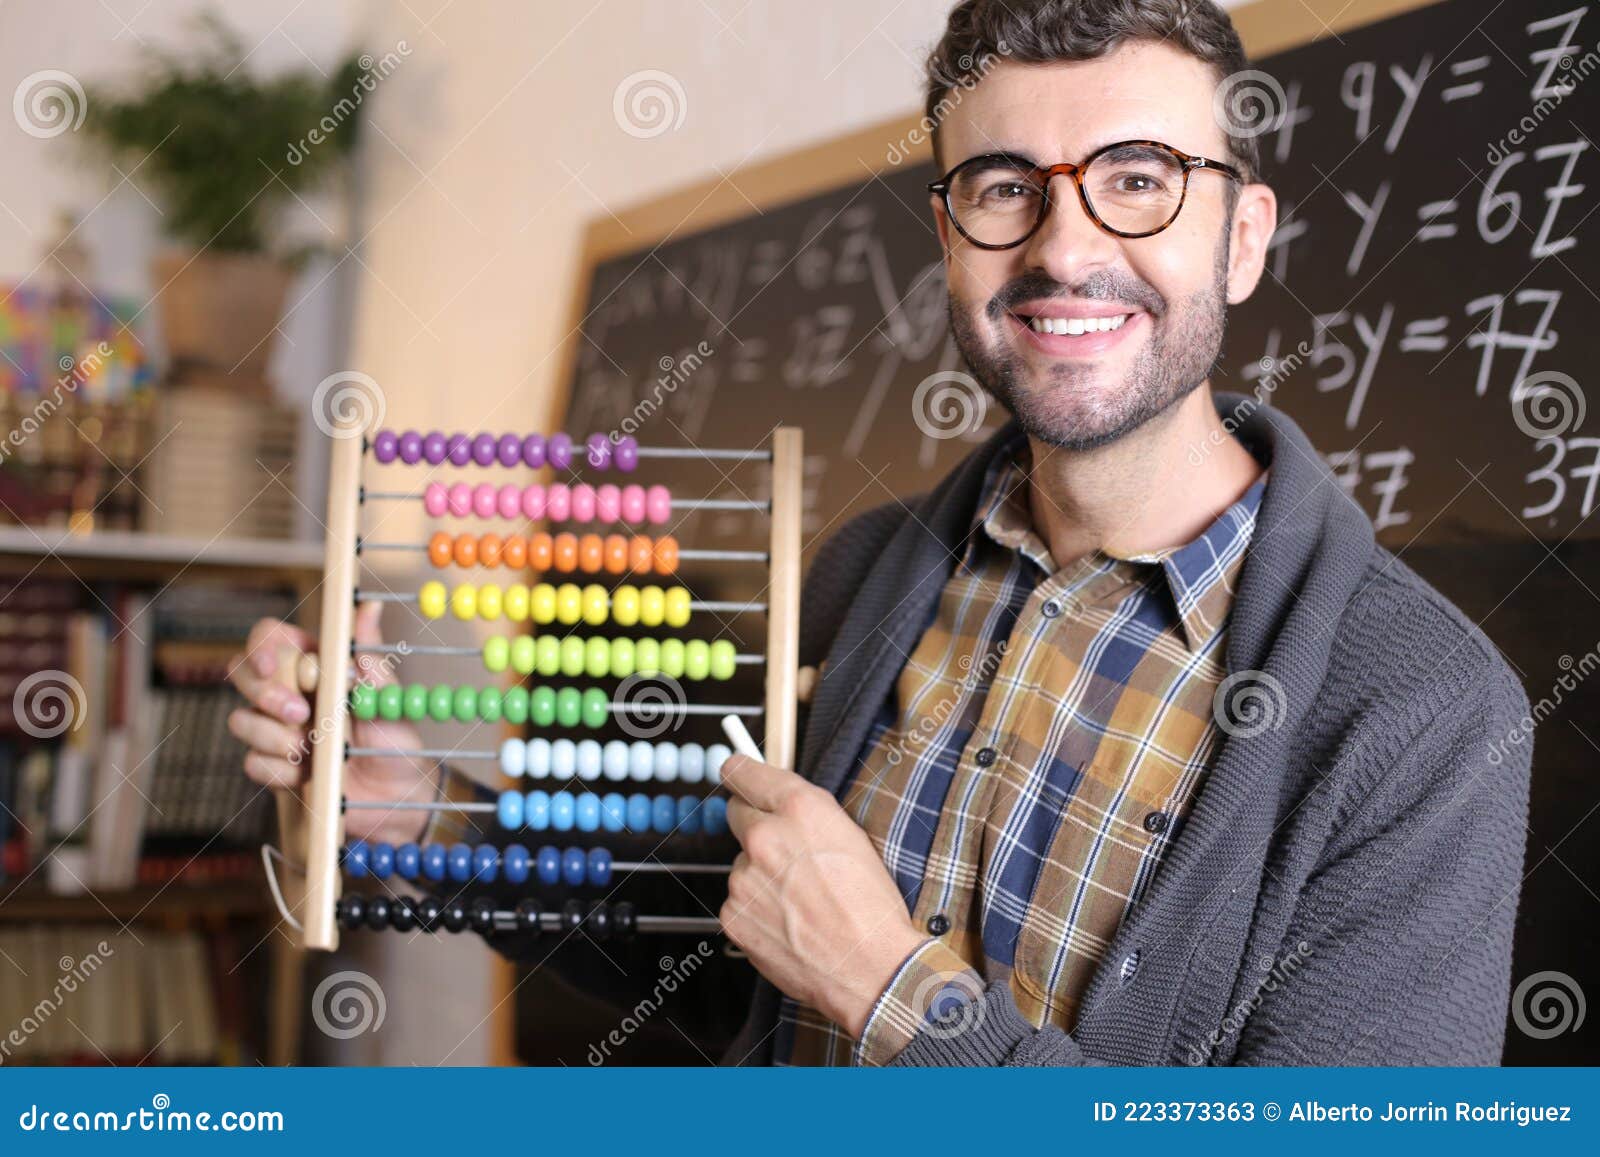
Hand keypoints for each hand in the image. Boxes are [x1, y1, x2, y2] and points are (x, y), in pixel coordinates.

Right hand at [226, 602, 436, 844]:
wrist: (398, 794)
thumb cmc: (396, 738)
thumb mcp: (388, 696)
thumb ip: (371, 655)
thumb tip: (370, 606)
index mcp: (315, 664)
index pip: (269, 637)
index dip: (261, 646)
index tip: (272, 666)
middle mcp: (289, 691)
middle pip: (241, 673)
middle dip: (265, 694)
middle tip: (300, 715)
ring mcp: (277, 728)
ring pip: (241, 720)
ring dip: (274, 736)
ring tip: (313, 749)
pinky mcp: (274, 765)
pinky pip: (253, 762)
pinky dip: (281, 770)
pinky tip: (309, 774)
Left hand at [720, 754, 925, 1037]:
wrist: (869, 968)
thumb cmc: (871, 907)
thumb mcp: (851, 837)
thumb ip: (808, 814)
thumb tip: (782, 804)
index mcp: (800, 808)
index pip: (745, 772)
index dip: (740, 772)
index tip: (734, 771)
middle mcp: (765, 836)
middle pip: (735, 813)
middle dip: (754, 825)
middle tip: (782, 850)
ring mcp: (744, 877)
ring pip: (741, 863)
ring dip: (760, 875)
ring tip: (799, 901)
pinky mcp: (733, 914)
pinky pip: (738, 900)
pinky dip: (756, 909)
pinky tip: (788, 923)